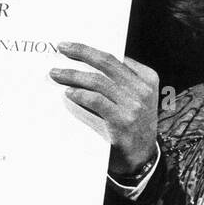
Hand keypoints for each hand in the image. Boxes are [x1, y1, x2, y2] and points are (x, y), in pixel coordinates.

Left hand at [51, 43, 159, 175]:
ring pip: (98, 81)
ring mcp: (134, 105)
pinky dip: (80, 95)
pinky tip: (68, 92)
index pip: (116, 58)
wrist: (141, 158)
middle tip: (62, 47)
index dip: (91, 50)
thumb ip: (120, 82)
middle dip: (81, 52)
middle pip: (107, 63)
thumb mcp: (135, 98)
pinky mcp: (122, 121)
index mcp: (147, 78)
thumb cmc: (133, 125)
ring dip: (73, 75)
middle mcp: (143, 89)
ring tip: (56, 73)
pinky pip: (97, 101)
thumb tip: (87, 64)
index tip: (72, 46)